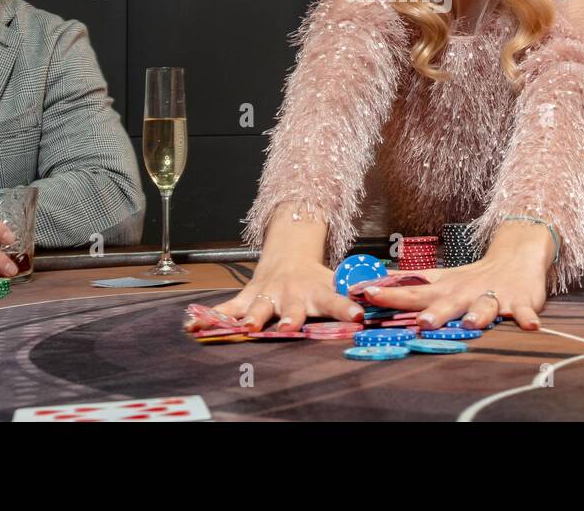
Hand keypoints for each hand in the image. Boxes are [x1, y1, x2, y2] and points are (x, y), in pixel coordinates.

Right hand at [205, 257, 363, 332]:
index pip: (337, 299)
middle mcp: (290, 295)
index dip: (348, 305)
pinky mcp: (246, 298)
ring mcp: (266, 296)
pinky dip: (210, 318)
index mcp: (317, 291)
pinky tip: (192, 326)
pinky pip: (226, 310)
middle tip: (291, 328)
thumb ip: (359, 291)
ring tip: (246, 329)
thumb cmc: (316, 277)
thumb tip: (391, 291)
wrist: (287, 254)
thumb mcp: (340, 281)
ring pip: (257, 309)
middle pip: (292, 309)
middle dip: (291, 319)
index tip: (359, 313)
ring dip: (251, 319)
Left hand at [360, 250, 547, 330]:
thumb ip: (409, 282)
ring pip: (484, 306)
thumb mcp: (440, 278)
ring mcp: (492, 296)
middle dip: (435, 312)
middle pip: (447, 302)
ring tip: (471, 323)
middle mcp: (465, 293)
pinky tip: (530, 326)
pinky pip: (523, 312)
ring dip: (478, 315)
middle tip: (422, 322)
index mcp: (444, 289)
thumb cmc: (471, 277)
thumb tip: (373, 283)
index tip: (367, 294)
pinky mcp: (519, 302)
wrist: (515, 257)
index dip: (391, 294)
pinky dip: (527, 318)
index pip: (414, 291)